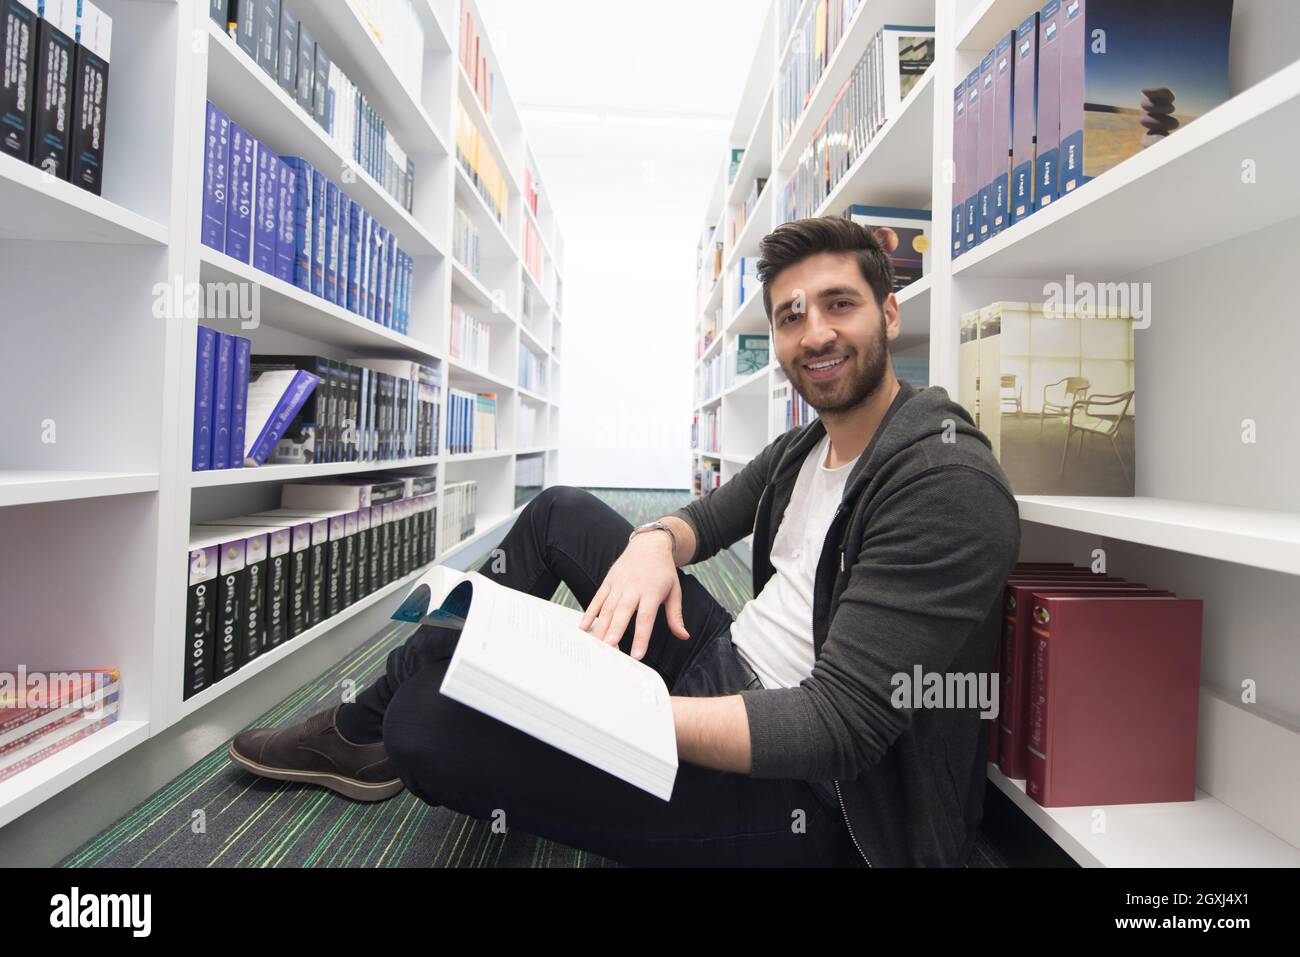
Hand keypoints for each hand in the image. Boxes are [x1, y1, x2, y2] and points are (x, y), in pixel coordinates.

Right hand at [579, 532, 690, 659]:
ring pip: (608, 607)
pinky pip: (597, 598)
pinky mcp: (608, 581)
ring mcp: (618, 583)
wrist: (649, 544)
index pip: (646, 618)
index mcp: (652, 591)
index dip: (641, 637)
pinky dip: (590, 612)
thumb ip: (676, 615)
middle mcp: (633, 587)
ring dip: (601, 626)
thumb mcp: (675, 591)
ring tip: (596, 644)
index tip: (637, 655)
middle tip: (609, 648)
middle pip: (623, 612)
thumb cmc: (663, 571)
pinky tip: (583, 627)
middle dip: (615, 630)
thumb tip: (684, 636)